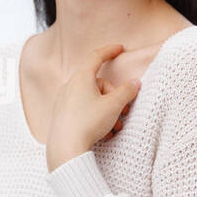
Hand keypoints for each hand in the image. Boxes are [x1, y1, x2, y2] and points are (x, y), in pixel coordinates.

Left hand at [44, 43, 140, 171]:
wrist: (65, 148)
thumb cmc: (88, 123)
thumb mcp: (113, 106)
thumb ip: (127, 92)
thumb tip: (135, 83)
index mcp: (81, 78)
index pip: (96, 57)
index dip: (110, 51)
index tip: (120, 48)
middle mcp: (70, 86)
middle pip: (99, 84)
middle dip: (115, 97)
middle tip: (123, 112)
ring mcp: (64, 100)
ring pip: (93, 99)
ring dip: (108, 111)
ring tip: (115, 127)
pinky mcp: (62, 115)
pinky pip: (84, 110)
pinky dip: (96, 117)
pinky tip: (104, 133)